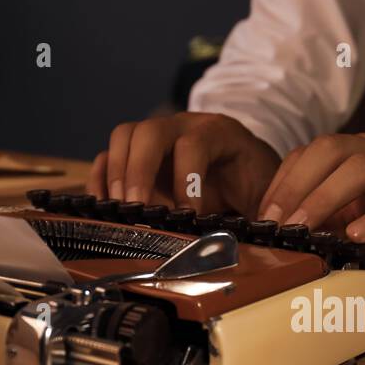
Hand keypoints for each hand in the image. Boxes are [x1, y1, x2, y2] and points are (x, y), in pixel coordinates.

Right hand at [88, 112, 280, 214]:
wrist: (247, 167)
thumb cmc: (254, 180)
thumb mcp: (262, 194)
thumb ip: (253, 211)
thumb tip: (243, 239)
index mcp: (219, 132)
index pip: (195, 144)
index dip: (187, 179)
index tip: (188, 215)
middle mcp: (184, 126)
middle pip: (151, 131)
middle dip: (139, 171)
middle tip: (136, 207)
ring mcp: (158, 137)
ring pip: (125, 136)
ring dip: (116, 173)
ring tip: (118, 208)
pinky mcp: (139, 154)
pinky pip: (111, 155)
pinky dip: (102, 178)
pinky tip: (103, 205)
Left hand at [257, 134, 364, 268]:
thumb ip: (337, 210)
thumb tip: (294, 227)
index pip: (315, 152)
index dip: (285, 179)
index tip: (264, 212)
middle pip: (333, 150)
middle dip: (297, 183)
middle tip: (276, 219)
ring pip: (363, 169)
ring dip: (326, 197)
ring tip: (305, 226)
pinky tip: (359, 236)